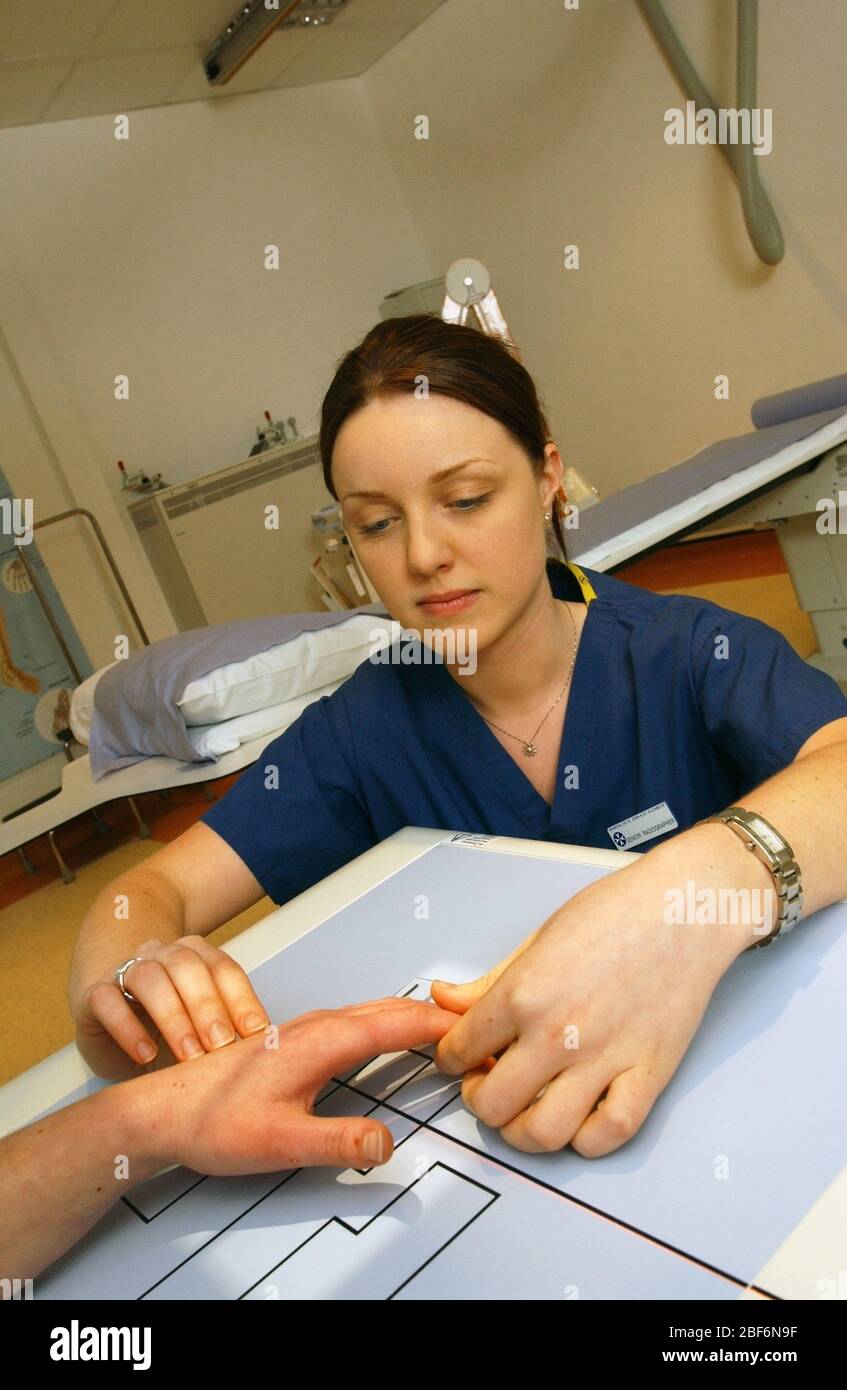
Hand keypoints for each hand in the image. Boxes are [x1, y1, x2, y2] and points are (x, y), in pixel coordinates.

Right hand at [74, 936, 269, 1078]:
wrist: (107, 1011)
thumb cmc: (164, 1025)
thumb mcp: (200, 1026)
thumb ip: (226, 1031)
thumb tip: (265, 1053)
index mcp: (196, 956)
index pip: (224, 969)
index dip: (242, 999)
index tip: (257, 1033)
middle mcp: (162, 955)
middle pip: (189, 968)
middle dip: (209, 1008)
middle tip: (222, 1046)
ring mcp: (125, 971)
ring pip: (150, 978)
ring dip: (174, 1017)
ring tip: (189, 1055)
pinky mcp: (95, 994)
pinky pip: (108, 1002)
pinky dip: (128, 1027)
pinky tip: (145, 1054)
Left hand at [126, 997, 459, 1174]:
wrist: (163, 1110)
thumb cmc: (214, 1122)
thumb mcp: (282, 1143)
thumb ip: (338, 1143)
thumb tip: (387, 1144)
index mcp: (320, 1042)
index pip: (395, 1024)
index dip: (439, 1027)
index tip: (475, 1034)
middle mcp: (315, 1026)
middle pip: (388, 1009)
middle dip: (433, 1015)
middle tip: (474, 1028)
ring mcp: (303, 1028)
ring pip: (370, 1010)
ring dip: (409, 1016)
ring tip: (443, 1027)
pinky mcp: (293, 1039)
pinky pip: (353, 1018)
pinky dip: (384, 1020)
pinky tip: (385, 1033)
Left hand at [431, 856, 743, 1156]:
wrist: (684, 909)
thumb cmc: (617, 912)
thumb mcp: (537, 939)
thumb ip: (488, 981)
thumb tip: (446, 999)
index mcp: (523, 993)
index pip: (459, 1051)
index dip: (450, 1058)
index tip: (459, 1056)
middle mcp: (558, 1034)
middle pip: (492, 1104)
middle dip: (479, 1099)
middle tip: (487, 1084)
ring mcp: (604, 1059)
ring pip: (543, 1133)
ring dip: (522, 1131)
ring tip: (523, 1111)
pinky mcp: (648, 1074)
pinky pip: (609, 1134)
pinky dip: (587, 1138)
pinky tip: (577, 1117)